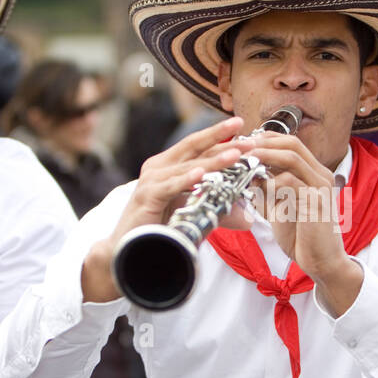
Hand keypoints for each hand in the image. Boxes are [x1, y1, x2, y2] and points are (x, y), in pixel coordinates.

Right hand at [84, 116, 244, 300]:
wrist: (129, 248)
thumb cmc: (160, 228)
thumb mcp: (192, 214)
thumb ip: (216, 211)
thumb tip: (247, 219)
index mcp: (169, 165)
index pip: (199, 147)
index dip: (221, 137)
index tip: (243, 128)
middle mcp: (159, 167)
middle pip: (194, 147)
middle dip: (221, 138)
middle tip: (247, 135)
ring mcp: (151, 180)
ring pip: (187, 166)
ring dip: (213, 161)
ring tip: (235, 155)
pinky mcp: (147, 197)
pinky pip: (169, 187)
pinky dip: (185, 180)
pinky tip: (201, 174)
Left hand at [235, 131, 349, 284]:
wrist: (322, 262)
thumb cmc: (300, 236)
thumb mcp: (281, 206)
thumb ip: (269, 188)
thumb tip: (249, 172)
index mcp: (314, 174)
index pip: (291, 144)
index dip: (266, 139)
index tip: (244, 144)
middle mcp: (321, 176)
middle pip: (292, 144)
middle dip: (263, 143)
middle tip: (240, 148)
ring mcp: (321, 187)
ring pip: (292, 158)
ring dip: (265, 157)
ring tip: (246, 163)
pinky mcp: (317, 202)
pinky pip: (292, 182)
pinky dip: (271, 182)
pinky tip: (258, 189)